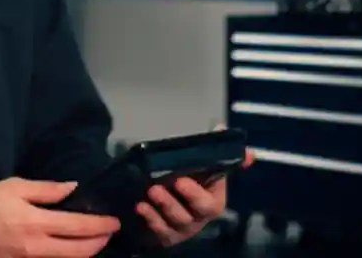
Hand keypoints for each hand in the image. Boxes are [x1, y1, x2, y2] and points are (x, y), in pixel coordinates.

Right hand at [0, 177, 120, 257]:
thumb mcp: (15, 186)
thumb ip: (46, 189)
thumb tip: (73, 187)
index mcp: (38, 223)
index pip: (79, 226)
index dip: (100, 225)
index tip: (114, 221)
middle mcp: (39, 246)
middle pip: (80, 251)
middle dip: (100, 242)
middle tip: (109, 232)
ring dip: (86, 252)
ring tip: (94, 241)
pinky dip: (68, 256)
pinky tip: (71, 249)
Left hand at [136, 148, 255, 246]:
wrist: (166, 201)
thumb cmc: (187, 181)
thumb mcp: (198, 164)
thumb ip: (210, 149)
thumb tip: (220, 127)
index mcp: (213, 200)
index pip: (211, 201)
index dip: (196, 193)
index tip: (181, 180)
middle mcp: (200, 217)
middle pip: (195, 214)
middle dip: (179, 200)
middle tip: (161, 186)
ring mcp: (183, 228)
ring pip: (176, 222)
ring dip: (163, 207)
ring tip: (150, 192)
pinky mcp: (166, 235)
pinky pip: (160, 231)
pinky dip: (150, 220)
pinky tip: (140, 207)